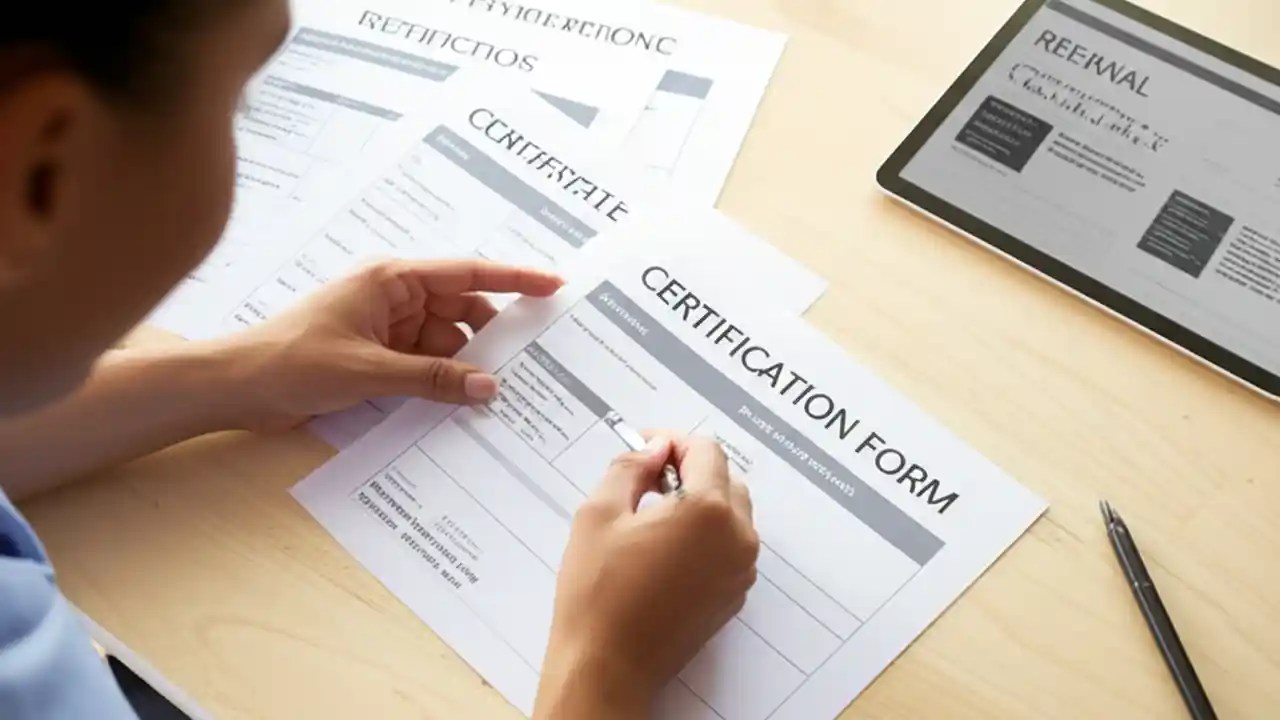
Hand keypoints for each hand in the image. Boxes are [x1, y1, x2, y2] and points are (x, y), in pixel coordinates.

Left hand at [216, 259, 561, 430]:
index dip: (514, 278)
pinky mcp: (379, 356)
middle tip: (531, 360)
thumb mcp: (368, 370)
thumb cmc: (291, 360)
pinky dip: (444, 380)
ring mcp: (387, 328)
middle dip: (492, 335)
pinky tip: (464, 400)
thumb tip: (487, 386)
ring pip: (446, 342)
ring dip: (467, 364)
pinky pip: (426, 365)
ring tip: (500, 390)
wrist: (237, 386)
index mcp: (392, 280)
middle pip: (462, 311)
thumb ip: (431, 379)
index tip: (553, 285)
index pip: (466, 273)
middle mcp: (395, 298)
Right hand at [534, 436, 758, 719]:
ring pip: (732, 513)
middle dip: (689, 469)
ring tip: (654, 513)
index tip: (642, 449)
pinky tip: (666, 547)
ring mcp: (741, 570)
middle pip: (725, 478)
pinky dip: (707, 534)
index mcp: (709, 510)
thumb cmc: (597, 590)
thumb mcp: (600, 514)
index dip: (672, 441)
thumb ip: (630, 467)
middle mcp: (737, 537)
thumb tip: (655, 448)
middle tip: (645, 479)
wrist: (608, 666)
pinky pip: (730, 547)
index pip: (706, 451)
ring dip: (701, 501)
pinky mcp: (734, 595)